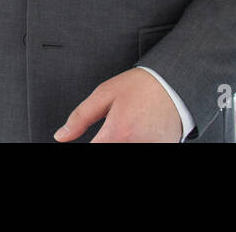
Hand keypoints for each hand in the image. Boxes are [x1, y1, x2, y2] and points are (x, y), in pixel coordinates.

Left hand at [53, 68, 182, 142]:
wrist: (173, 84)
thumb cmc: (140, 87)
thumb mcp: (104, 94)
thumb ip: (80, 118)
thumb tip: (61, 136)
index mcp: (117, 133)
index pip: (94, 151)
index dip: (88, 146)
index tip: (94, 139)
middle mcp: (135, 145)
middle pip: (110, 151)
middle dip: (106, 141)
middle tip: (114, 127)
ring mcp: (151, 149)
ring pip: (126, 149)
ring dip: (122, 141)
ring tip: (127, 127)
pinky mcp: (163, 149)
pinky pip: (143, 149)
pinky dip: (137, 141)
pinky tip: (138, 131)